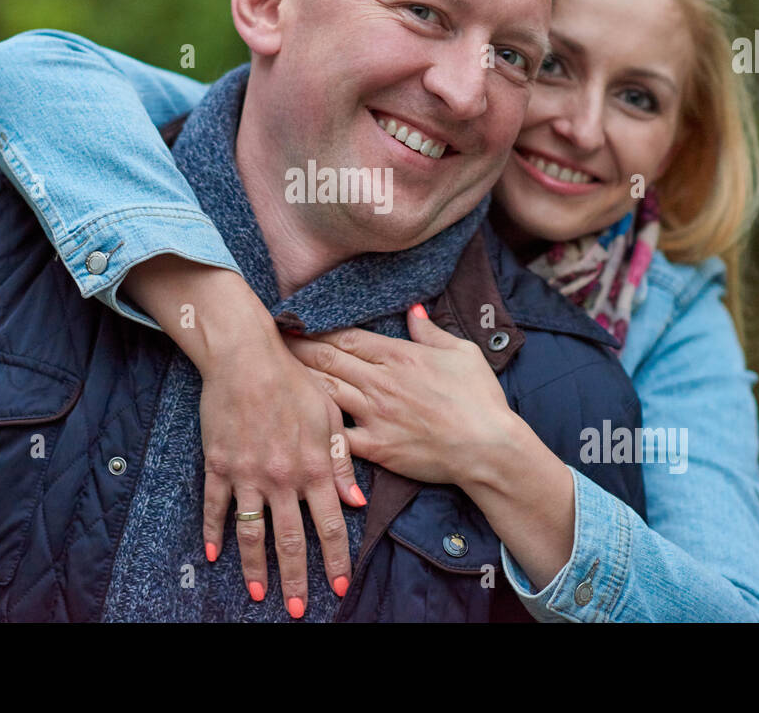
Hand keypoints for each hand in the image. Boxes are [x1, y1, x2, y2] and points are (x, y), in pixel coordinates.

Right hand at [118, 254, 363, 617]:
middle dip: (296, 579)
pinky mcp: (219, 465)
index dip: (335, 560)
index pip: (330, 525)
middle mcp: (282, 478)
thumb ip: (343, 460)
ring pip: (252, 533)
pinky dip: (214, 532)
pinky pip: (215, 507)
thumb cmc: (294, 381)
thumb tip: (357, 501)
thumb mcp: (329, 415)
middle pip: (290, 540)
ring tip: (258, 594)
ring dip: (255, 568)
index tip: (339, 587)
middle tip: (297, 610)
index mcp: (314, 467)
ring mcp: (247, 474)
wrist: (246, 357)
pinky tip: (214, 555)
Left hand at [285, 304, 515, 485]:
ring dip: (297, 381)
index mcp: (399, 356)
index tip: (294, 320)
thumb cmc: (481, 399)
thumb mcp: (462, 353)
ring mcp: (375, 415)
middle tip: (270, 339)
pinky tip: (292, 422)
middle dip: (296, 348)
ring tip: (272, 372)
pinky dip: (315, 427)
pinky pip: (337, 436)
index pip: (347, 336)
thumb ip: (431, 332)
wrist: (488, 447)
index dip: (317, 327)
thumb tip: (414, 310)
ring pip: (325, 391)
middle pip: (327, 360)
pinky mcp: (376, 447)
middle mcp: (380, 382)